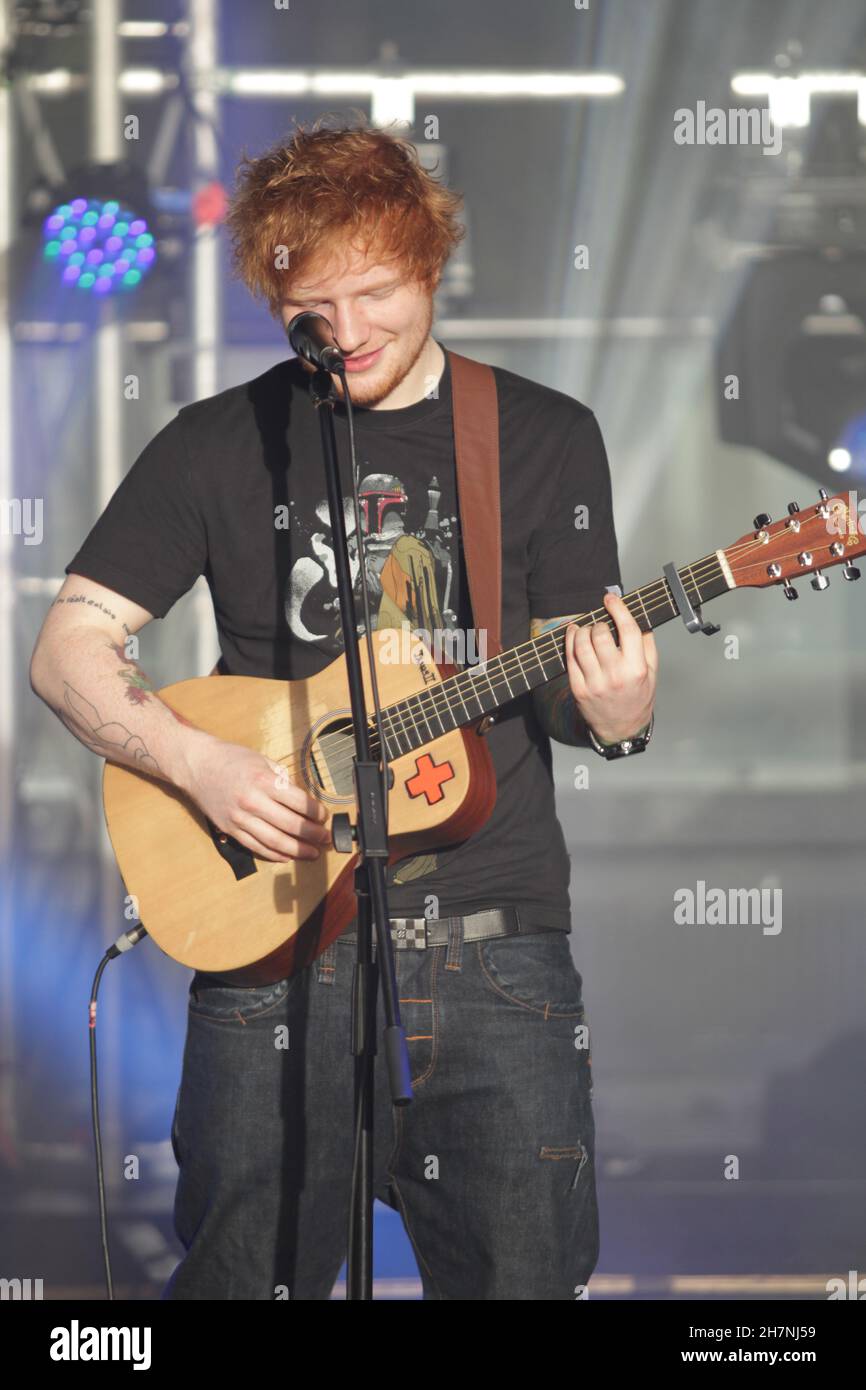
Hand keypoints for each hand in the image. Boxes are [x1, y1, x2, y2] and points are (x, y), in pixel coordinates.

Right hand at [179, 734, 330, 862]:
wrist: (197, 765)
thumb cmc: (230, 759)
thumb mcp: (262, 761)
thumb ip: (282, 780)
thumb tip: (301, 800)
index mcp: (263, 781)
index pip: (298, 802)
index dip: (315, 812)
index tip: (324, 816)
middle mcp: (252, 801)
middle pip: (290, 824)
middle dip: (312, 834)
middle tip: (324, 838)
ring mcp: (240, 818)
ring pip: (274, 841)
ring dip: (297, 849)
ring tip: (312, 853)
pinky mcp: (230, 829)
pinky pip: (256, 846)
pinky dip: (274, 854)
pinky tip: (287, 855)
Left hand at [565, 592, 657, 743]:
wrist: (620, 728)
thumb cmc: (637, 698)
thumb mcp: (652, 673)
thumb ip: (647, 645)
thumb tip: (638, 619)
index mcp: (636, 669)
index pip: (628, 630)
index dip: (618, 609)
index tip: (611, 598)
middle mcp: (615, 676)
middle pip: (601, 634)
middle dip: (599, 623)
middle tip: (601, 624)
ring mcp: (595, 683)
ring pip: (582, 644)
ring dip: (582, 630)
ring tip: (586, 628)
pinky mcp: (578, 689)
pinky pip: (570, 658)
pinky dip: (570, 641)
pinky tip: (573, 634)